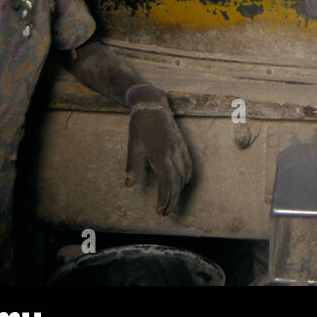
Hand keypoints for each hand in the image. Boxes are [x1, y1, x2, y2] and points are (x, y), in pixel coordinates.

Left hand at [125, 87, 192, 215]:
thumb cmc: (140, 125)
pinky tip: (181, 183)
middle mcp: (173, 153)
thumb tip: (128, 184)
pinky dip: (186, 177)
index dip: (164, 198)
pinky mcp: (182, 145)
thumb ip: (132, 165)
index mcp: (160, 154)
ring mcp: (180, 149)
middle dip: (172, 199)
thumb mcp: (132, 145)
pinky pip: (188, 165)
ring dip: (179, 190)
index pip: (166, 181)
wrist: (153, 104)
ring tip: (171, 201)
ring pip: (184, 174)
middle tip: (165, 212)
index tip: (160, 210)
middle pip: (177, 182)